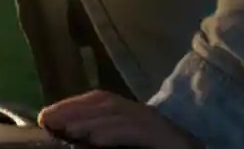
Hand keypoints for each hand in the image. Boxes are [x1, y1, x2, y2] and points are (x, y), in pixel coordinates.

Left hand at [38, 90, 201, 147]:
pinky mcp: (164, 137)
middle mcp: (143, 112)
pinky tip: (93, 139)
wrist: (196, 147)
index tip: (46, 116)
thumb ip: (103, 134)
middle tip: (46, 120)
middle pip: (103, 103)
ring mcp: (155, 123)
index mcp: (131, 112)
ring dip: (87, 120)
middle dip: (72, 110)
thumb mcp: (126, 140)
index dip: (71, 105)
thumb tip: (69, 131)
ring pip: (117, 115)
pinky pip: (134, 132)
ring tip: (64, 129)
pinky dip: (112, 133)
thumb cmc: (158, 147)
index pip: (98, 99)